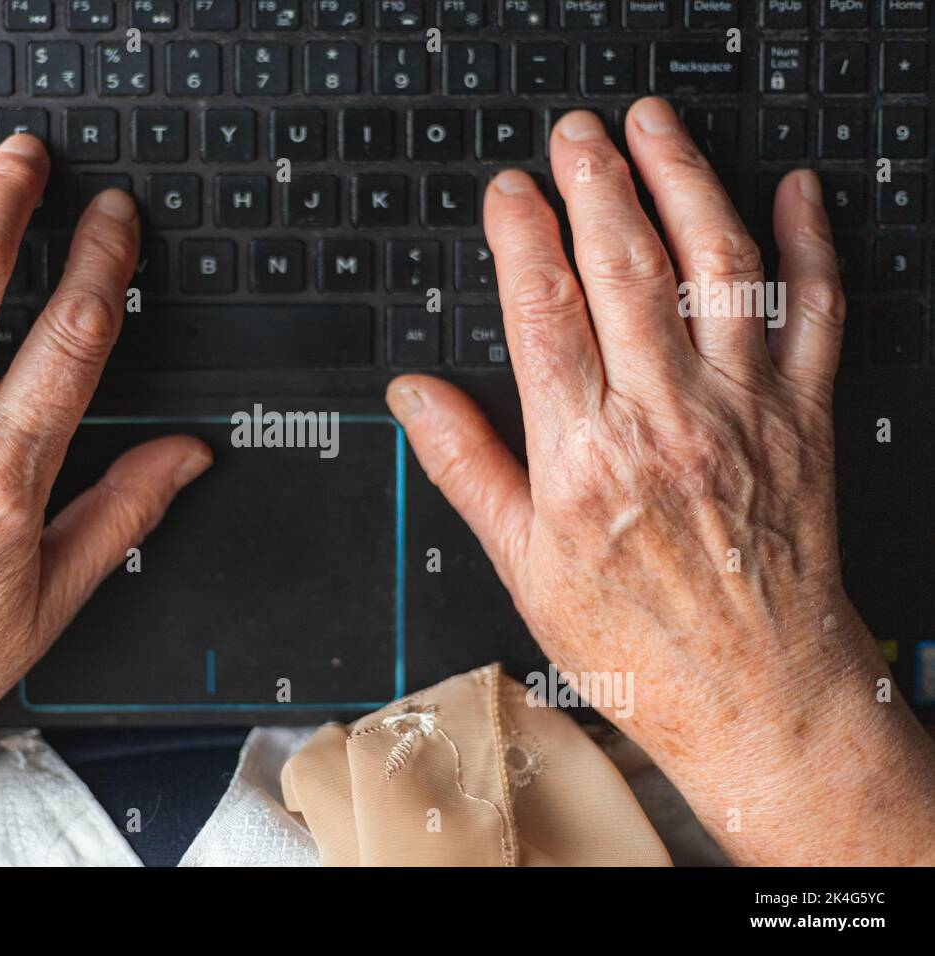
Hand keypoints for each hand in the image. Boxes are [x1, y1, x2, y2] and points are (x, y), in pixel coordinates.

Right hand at [386, 97, 934, 864]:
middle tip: (576, 133)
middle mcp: (664, 416)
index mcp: (583, 454)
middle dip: (596, 184)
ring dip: (684, 182)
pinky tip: (794, 193)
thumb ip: (466, 466)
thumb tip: (415, 395)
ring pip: (715, 268)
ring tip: (655, 128)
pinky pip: (814, 313)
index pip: (544, 311)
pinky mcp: (802, 418)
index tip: (509, 191)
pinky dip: (808, 245)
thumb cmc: (637, 640)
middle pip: (625, 268)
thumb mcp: (523, 565)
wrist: (756, 692)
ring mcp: (741, 409)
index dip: (522, 237)